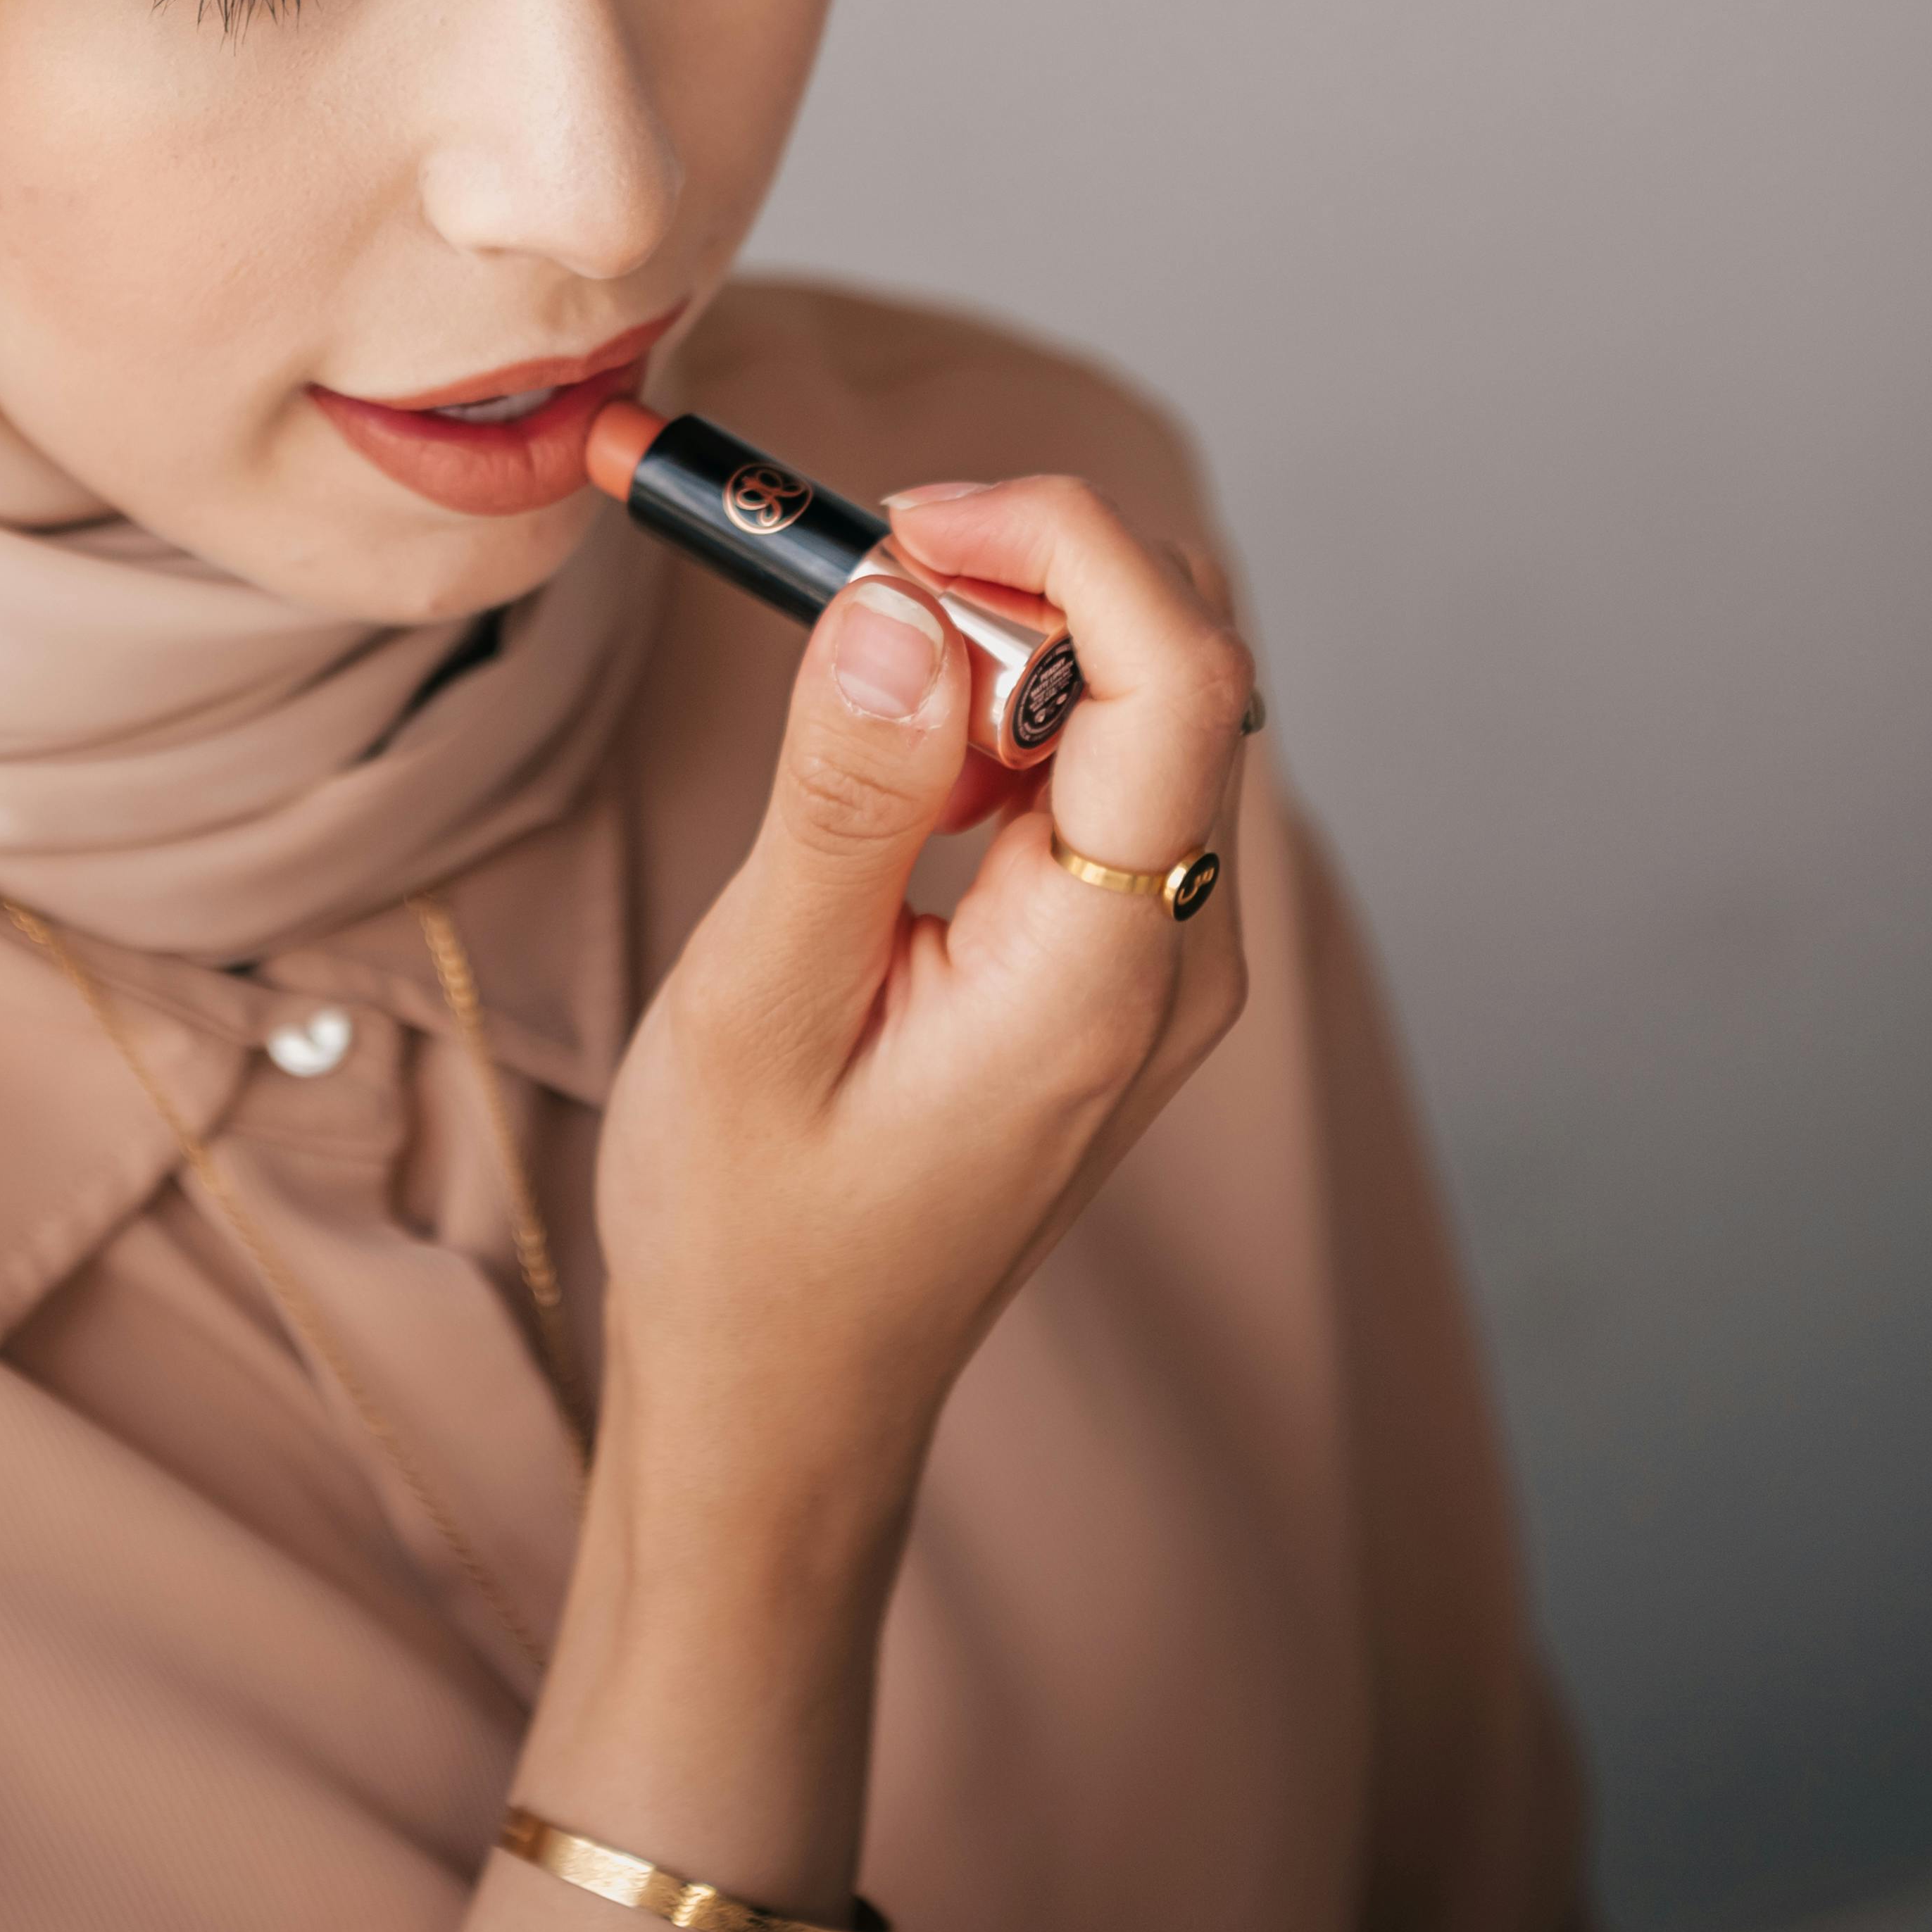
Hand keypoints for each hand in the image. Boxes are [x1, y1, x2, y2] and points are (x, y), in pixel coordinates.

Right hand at [591, 470, 1256, 1549]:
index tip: (905, 522)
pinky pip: (1106, 781)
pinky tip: (897, 780)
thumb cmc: (750, 1237)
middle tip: (856, 588)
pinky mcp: (1121, 969)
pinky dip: (1006, 722)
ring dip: (1009, 650)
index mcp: (1108, 976)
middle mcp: (1181, 963)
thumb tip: (897, 602)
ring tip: (854, 704)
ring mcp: (1167, 970)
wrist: (783, 1408)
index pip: (1181, 676)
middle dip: (1031, 578)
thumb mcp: (757, 1005)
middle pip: (1181, 670)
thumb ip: (841, 796)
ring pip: (1147, 710)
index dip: (1062, 543)